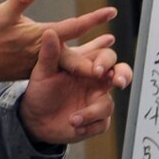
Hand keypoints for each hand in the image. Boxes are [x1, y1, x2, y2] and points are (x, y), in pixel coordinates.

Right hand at [0, 0, 120, 80]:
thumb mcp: (4, 12)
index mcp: (42, 38)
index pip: (74, 27)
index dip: (94, 19)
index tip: (112, 11)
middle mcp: (46, 54)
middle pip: (80, 55)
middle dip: (99, 53)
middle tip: (118, 50)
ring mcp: (43, 64)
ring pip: (72, 61)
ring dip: (91, 54)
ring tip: (109, 45)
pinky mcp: (38, 70)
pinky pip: (61, 67)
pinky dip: (76, 62)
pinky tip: (88, 58)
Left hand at [18, 30, 133, 145]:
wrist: (35, 118)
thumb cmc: (41, 91)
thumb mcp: (42, 72)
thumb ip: (49, 53)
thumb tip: (49, 32)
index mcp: (87, 67)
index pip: (106, 57)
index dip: (106, 62)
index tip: (97, 70)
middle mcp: (96, 83)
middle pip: (122, 74)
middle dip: (124, 76)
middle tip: (118, 82)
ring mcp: (97, 102)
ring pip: (107, 105)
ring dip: (91, 112)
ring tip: (72, 118)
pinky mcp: (95, 122)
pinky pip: (101, 124)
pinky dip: (89, 126)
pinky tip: (75, 126)